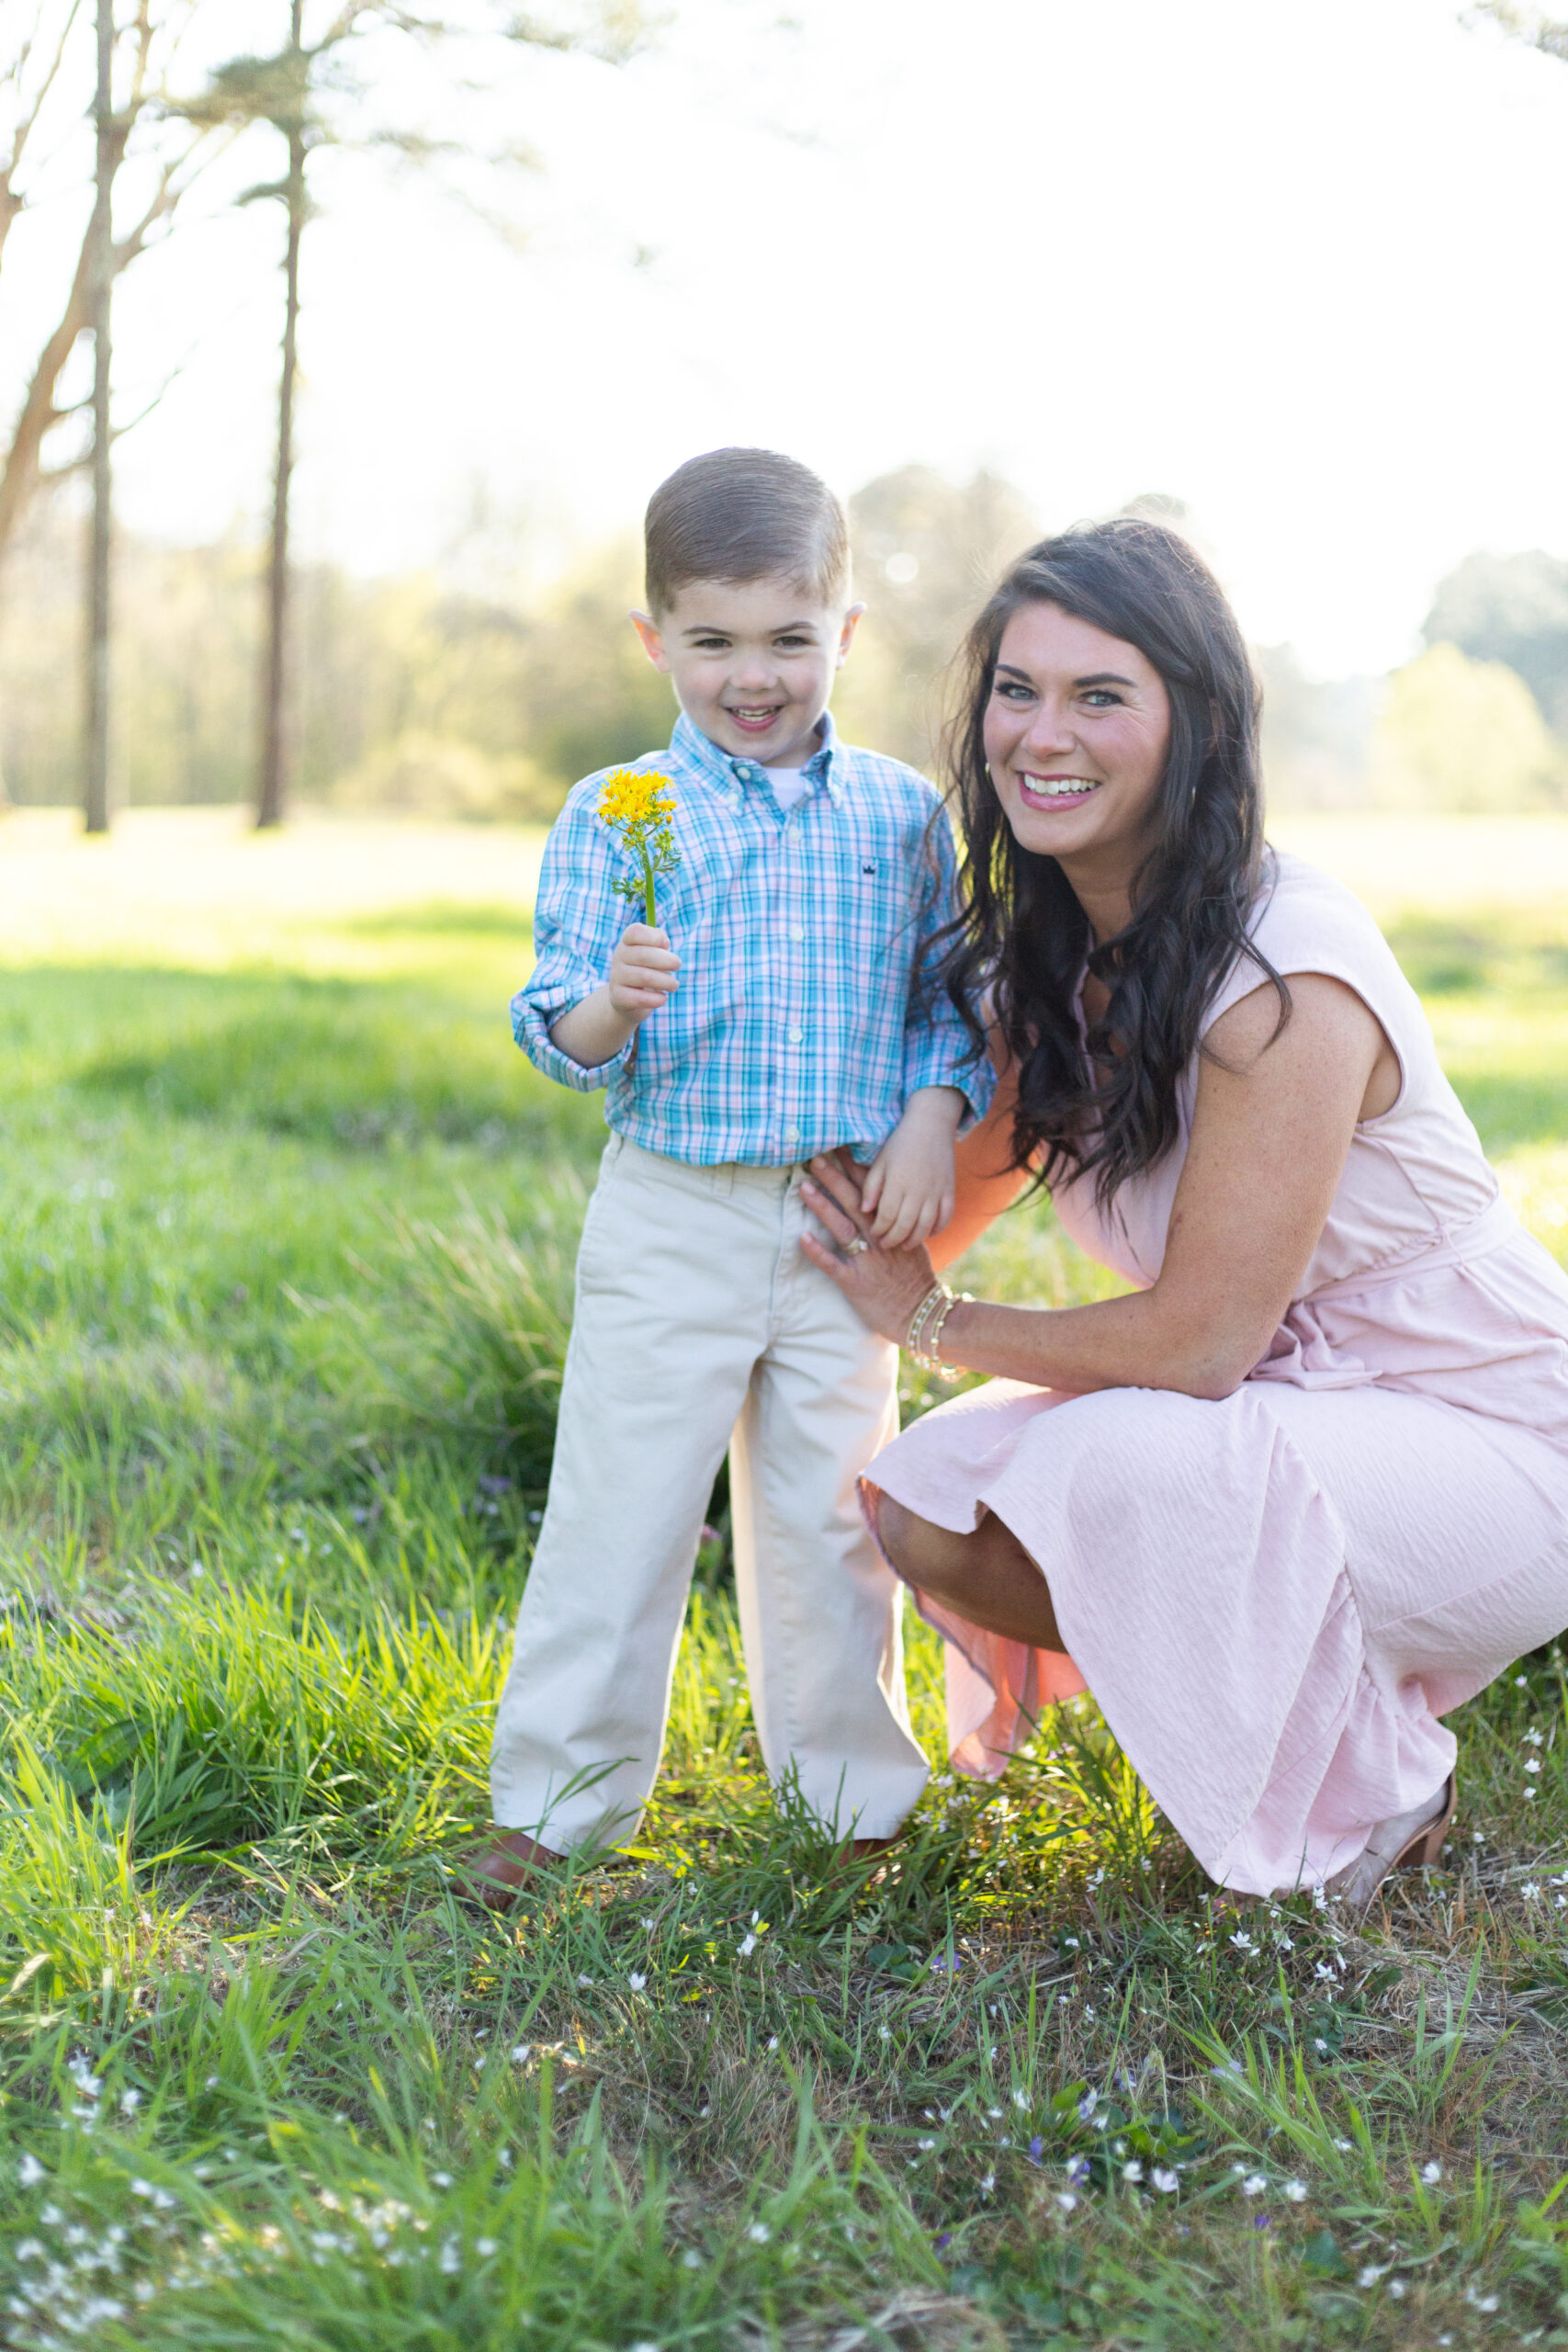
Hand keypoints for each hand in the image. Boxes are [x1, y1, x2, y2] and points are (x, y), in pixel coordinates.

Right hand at [608, 922, 678, 1021]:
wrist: (628, 998)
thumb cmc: (648, 969)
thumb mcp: (654, 952)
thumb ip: (660, 941)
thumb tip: (664, 942)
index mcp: (627, 942)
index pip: (635, 932)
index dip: (653, 936)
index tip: (667, 944)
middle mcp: (619, 957)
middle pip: (644, 955)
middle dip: (667, 961)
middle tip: (678, 966)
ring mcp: (616, 977)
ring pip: (644, 977)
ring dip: (666, 981)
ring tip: (674, 985)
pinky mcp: (618, 997)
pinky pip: (639, 998)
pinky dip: (656, 999)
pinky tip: (663, 998)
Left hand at [799, 1153, 937, 1344]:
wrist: (923, 1316)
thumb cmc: (915, 1280)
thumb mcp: (911, 1244)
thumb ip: (895, 1222)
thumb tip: (881, 1200)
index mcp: (893, 1227)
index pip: (873, 1192)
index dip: (856, 1169)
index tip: (840, 1147)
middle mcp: (880, 1239)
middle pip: (855, 1203)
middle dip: (834, 1178)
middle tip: (816, 1156)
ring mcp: (868, 1261)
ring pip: (843, 1228)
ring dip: (823, 1206)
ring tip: (804, 1186)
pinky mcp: (856, 1283)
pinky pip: (834, 1266)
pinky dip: (818, 1252)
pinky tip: (802, 1238)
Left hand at [859, 1088, 961, 1249]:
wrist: (931, 1124)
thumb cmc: (899, 1143)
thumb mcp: (880, 1162)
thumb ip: (871, 1187)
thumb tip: (864, 1211)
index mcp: (897, 1182)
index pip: (886, 1216)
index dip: (879, 1229)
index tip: (873, 1234)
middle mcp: (917, 1190)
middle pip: (904, 1226)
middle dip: (893, 1240)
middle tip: (885, 1245)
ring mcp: (936, 1191)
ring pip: (925, 1226)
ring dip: (913, 1240)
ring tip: (904, 1245)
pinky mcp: (949, 1190)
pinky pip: (945, 1217)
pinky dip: (937, 1229)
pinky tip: (928, 1234)